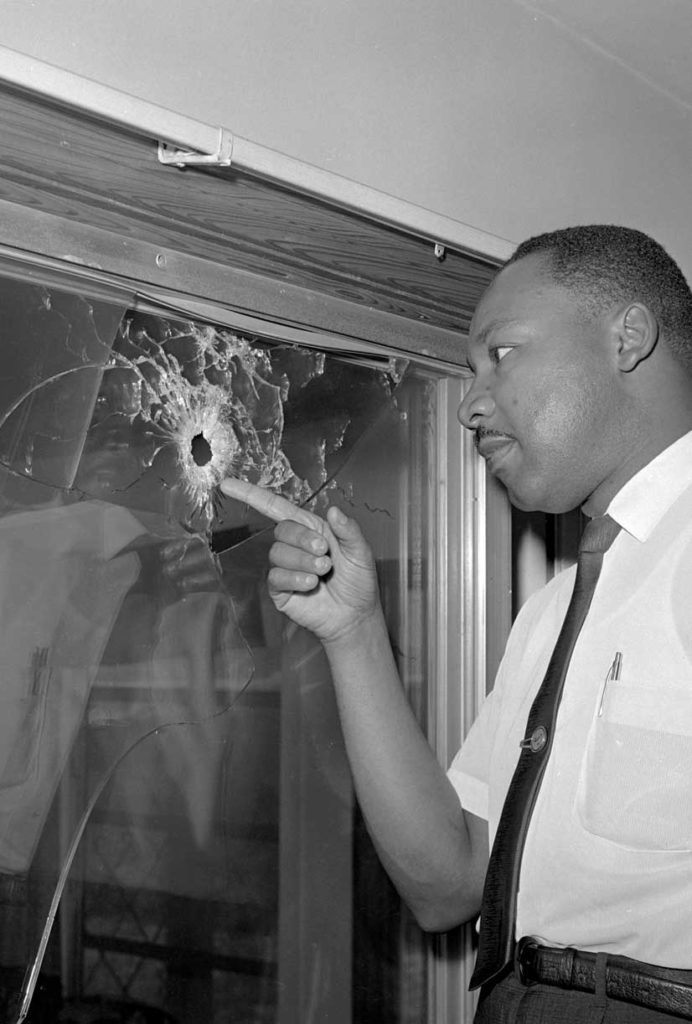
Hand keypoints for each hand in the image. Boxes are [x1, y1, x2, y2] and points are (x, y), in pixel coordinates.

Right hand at [219, 479, 379, 644]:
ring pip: (278, 553)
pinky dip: (295, 579)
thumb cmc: (358, 583)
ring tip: (323, 573)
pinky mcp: (279, 590)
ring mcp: (285, 568)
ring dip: (304, 562)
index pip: (276, 508)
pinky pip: (276, 576)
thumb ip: (348, 530)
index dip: (251, 495)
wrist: (354, 616)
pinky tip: (311, 585)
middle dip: (303, 539)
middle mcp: (295, 546)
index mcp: (311, 530)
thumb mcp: (360, 551)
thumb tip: (333, 510)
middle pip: (281, 530)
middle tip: (325, 554)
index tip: (227, 485)